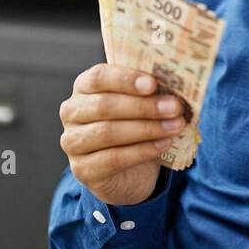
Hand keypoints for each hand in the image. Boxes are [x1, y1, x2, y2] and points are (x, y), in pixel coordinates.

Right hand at [59, 63, 183, 205]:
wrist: (127, 171)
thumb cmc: (133, 126)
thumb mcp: (140, 103)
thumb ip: (150, 91)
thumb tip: (176, 83)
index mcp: (84, 87)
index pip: (98, 77)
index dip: (126, 79)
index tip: (153, 84)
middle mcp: (72, 112)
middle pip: (104, 105)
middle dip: (143, 106)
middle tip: (174, 107)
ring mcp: (73, 142)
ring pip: (108, 132)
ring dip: (147, 129)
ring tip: (174, 126)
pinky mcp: (82, 169)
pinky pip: (113, 159)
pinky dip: (142, 151)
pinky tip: (163, 145)